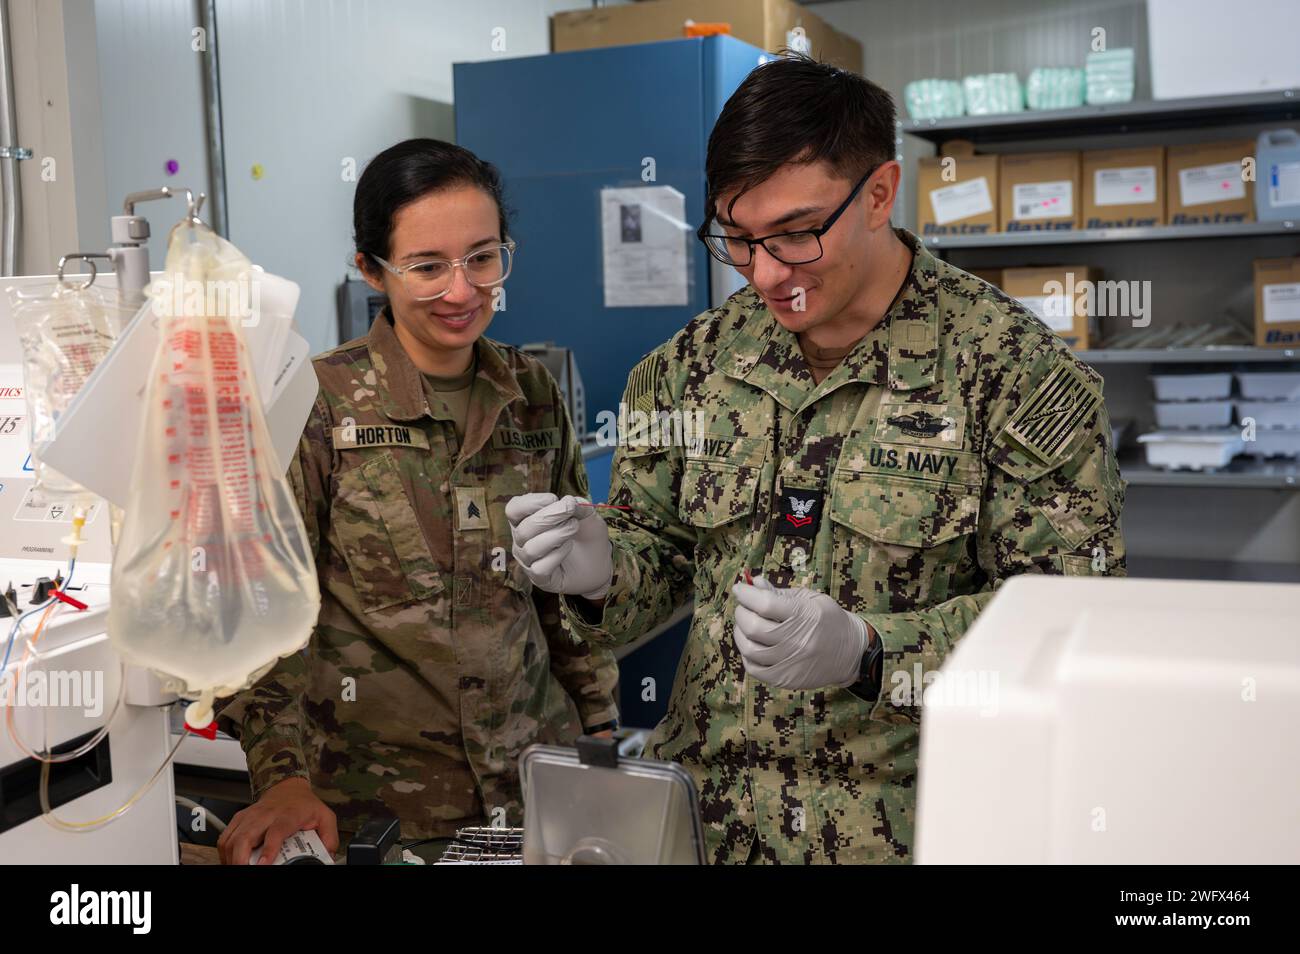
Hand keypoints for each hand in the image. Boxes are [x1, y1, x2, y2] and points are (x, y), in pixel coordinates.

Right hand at [217, 777, 338, 864]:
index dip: (268, 849)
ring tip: (239, 867)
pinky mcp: (239, 819)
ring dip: (231, 858)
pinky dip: (225, 852)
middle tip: (245, 870)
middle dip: (240, 858)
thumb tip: (328, 856)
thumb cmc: (304, 805)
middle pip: (246, 836)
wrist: (289, 788)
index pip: (276, 832)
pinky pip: (225, 838)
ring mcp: (250, 816)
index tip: (263, 864)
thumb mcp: (325, 818)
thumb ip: (329, 838)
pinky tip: (232, 861)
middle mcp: (266, 815)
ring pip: (231, 838)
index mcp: (288, 814)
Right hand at [505, 493, 612, 599]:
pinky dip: (558, 555)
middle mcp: (522, 541)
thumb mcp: (587, 515)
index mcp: (525, 520)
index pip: (513, 509)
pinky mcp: (539, 578)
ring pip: (531, 549)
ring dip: (556, 535)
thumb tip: (569, 501)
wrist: (598, 563)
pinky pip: (540, 568)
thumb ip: (578, 506)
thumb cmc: (585, 535)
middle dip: (550, 517)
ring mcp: (528, 561)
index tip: (553, 498)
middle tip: (571, 512)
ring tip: (574, 528)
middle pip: (523, 529)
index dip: (530, 503)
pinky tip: (569, 548)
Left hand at [730, 577, 869, 689]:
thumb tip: (752, 583)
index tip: (739, 588)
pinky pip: (755, 669)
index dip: (746, 594)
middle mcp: (797, 640)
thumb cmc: (827, 620)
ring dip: (740, 634)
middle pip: (754, 627)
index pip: (765, 604)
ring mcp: (791, 662)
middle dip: (741, 613)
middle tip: (743, 607)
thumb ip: (780, 592)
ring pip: (750, 649)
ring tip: (744, 625)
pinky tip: (751, 644)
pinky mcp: (786, 678)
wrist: (850, 652)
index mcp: (804, 615)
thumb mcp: (810, 598)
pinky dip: (747, 655)